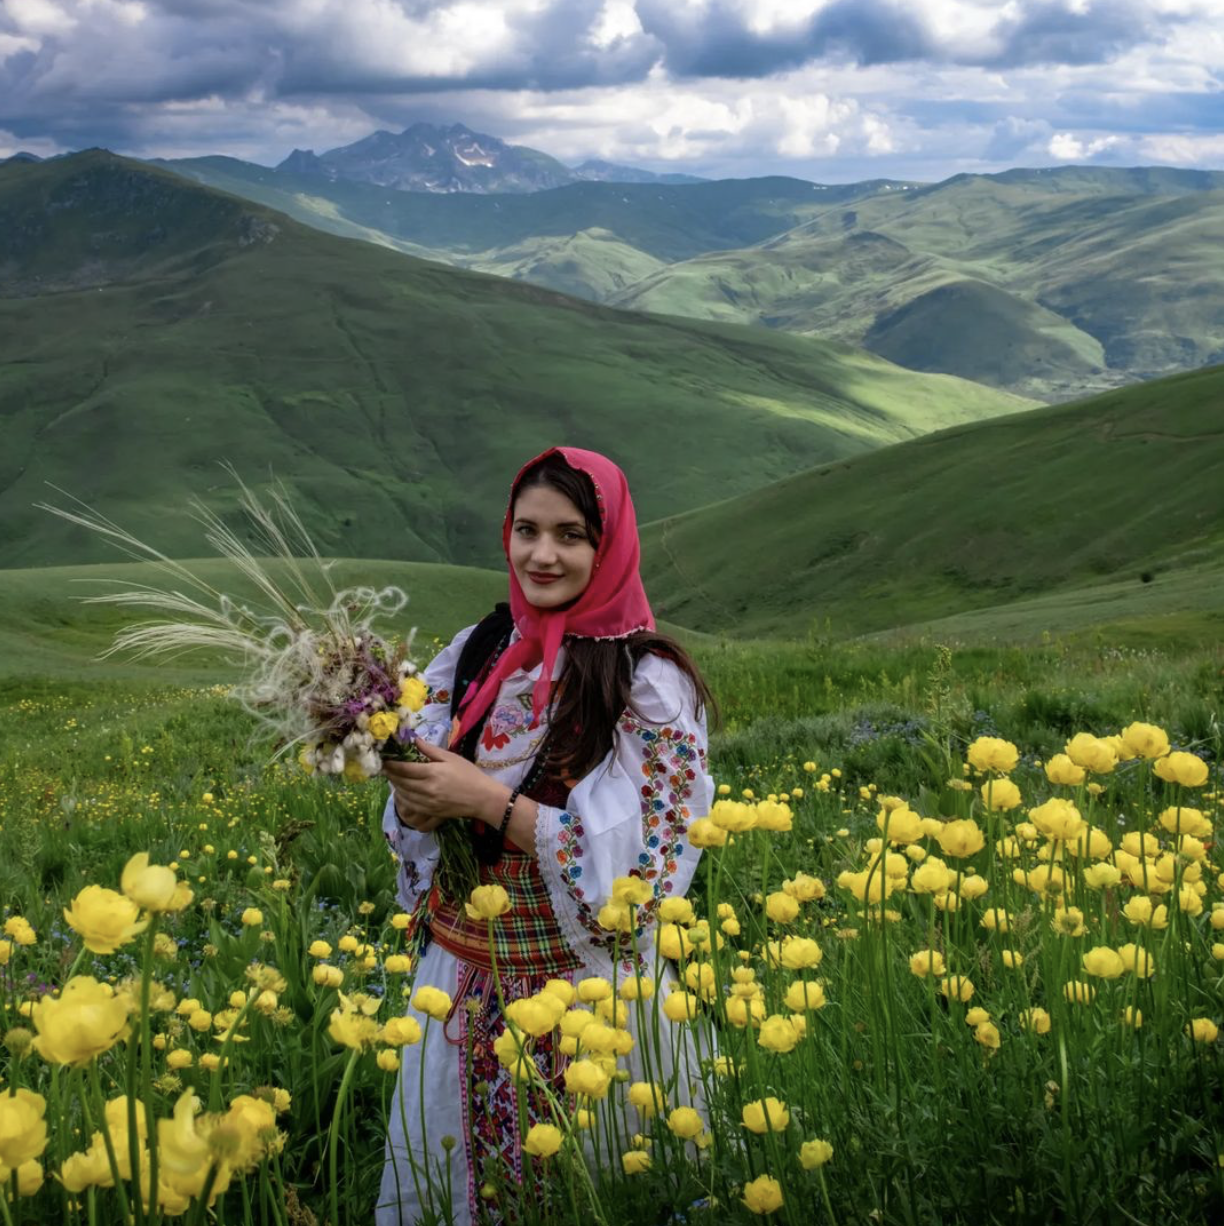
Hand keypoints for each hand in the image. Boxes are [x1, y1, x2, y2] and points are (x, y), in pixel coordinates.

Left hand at [382, 740, 507, 831]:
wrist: (482, 798)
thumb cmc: (469, 774)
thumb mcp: (451, 757)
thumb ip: (430, 750)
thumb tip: (414, 740)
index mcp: (432, 773)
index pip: (404, 769)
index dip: (391, 765)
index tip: (384, 759)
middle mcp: (426, 789)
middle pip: (400, 782)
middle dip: (390, 775)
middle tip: (384, 768)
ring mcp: (427, 803)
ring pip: (403, 795)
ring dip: (395, 786)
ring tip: (392, 778)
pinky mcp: (430, 812)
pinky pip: (410, 805)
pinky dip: (402, 798)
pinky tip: (402, 792)